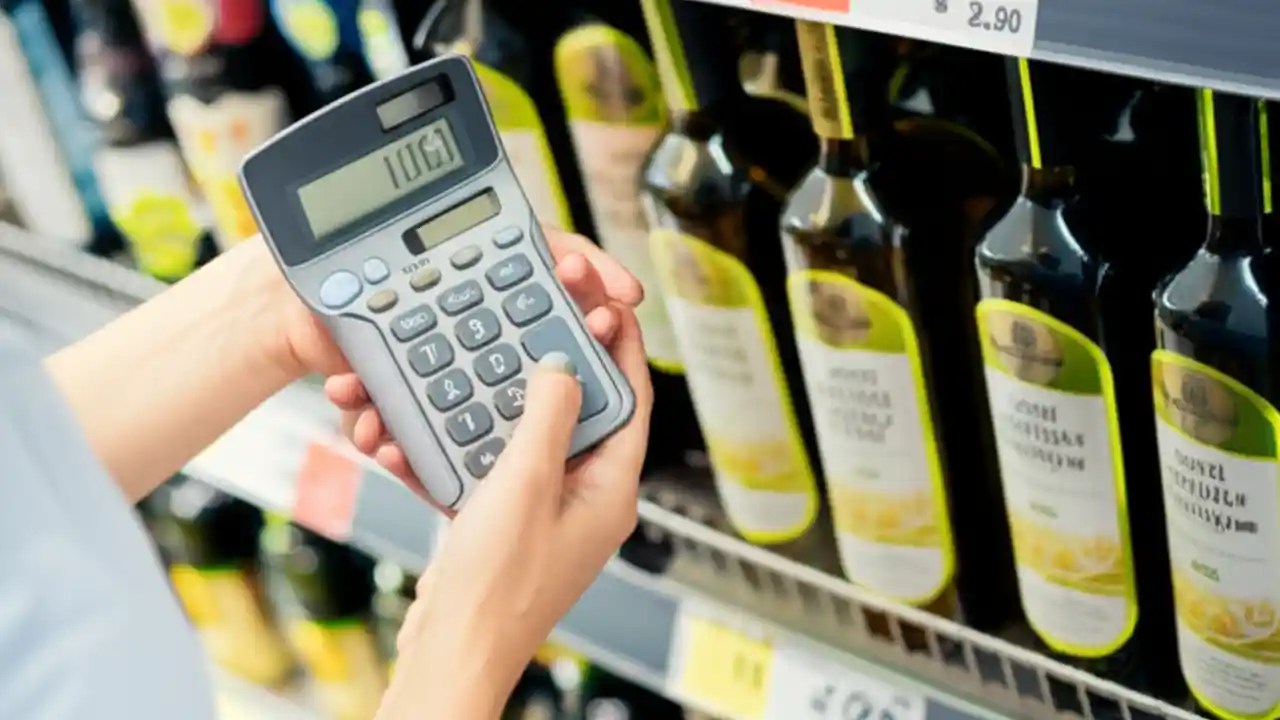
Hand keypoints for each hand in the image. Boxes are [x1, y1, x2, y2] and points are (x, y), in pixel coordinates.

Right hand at [374, 314, 653, 718]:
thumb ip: (548, 418)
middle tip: (532, 319)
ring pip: (524, 434)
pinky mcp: (504, 523)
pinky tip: (421, 429)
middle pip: (577, 411)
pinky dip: (458, 445)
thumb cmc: (497, 590)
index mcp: (610, 491)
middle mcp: (583, 498)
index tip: (608, 304)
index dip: (621, 348)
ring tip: (469, 366)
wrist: (451, 653)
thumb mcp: (526, 485)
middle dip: (548, 365)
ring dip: (491, 403)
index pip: (630, 401)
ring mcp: (543, 511)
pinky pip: (486, 466)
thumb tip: (565, 367)